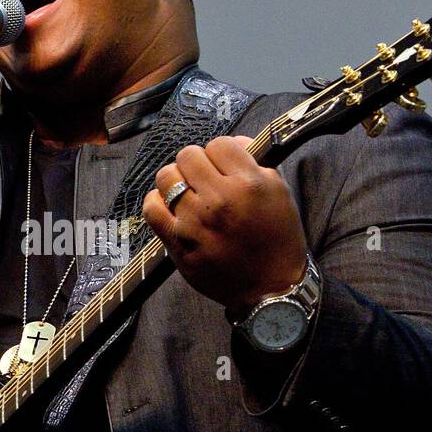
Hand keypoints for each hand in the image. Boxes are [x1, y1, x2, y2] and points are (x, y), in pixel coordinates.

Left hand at [142, 135, 307, 312]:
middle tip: (205, 179)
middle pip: (188, 155)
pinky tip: (170, 207)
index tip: (224, 166)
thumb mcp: (280, 193)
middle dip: (196, 164)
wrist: (271, 288)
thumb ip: (255, 163)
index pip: (219, 143)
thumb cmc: (277, 240)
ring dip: (175, 180)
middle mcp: (220, 199)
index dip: (221, 153)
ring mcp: (195, 221)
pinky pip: (151, 208)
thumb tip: (232, 143)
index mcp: (249, 183)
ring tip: (187, 193)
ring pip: (166, 176)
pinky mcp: (178, 242)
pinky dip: (157, 202)